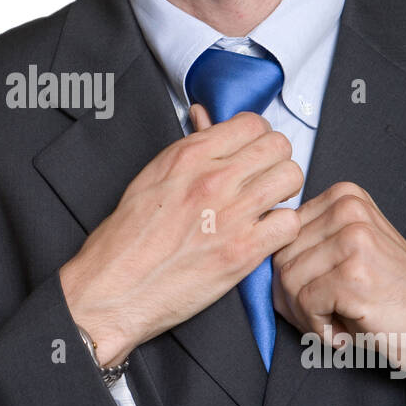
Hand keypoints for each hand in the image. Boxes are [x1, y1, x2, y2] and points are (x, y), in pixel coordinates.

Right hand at [59, 105, 303, 365]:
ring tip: (266, 205)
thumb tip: (204, 117)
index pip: (253, 123)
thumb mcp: (152, 177)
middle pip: (279, 146)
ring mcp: (231, 214)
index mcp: (188, 156)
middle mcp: (213, 178)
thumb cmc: (127, 237)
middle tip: (262, 179)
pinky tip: (264, 235)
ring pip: (291, 178)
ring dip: (283, 191)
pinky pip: (289, 222)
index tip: (251, 154)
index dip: (257, 138)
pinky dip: (281, 229)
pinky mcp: (243, 251)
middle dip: (274, 161)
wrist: (114, 288)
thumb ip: (188, 146)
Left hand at [271, 181, 405, 388]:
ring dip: (306, 316)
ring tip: (339, 322)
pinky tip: (348, 332)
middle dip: (294, 299)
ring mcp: (351, 240)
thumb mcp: (351, 250)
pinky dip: (319, 329)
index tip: (323, 294)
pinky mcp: (352, 276)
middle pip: (279, 258)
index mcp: (344, 197)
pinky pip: (303, 305)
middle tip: (329, 316)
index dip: (292, 275)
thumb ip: (309, 243)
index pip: (280, 235)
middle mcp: (348, 209)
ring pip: (286, 282)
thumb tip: (254, 260)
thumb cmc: (393, 295)